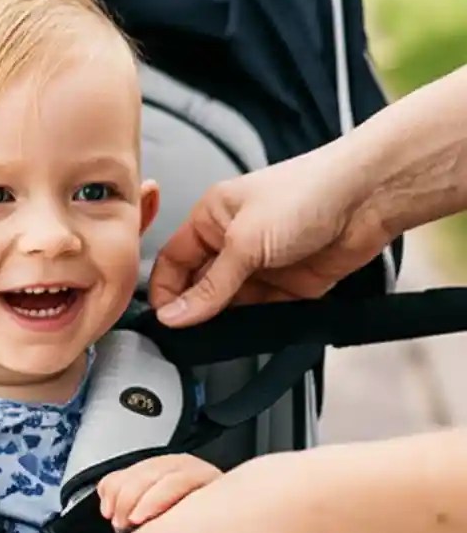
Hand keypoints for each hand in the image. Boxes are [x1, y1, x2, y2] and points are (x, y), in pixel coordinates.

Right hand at [147, 144, 394, 327]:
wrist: (369, 198)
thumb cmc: (305, 194)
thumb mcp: (244, 241)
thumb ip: (210, 285)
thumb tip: (173, 316)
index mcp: (211, 217)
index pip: (173, 261)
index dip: (166, 291)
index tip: (164, 321)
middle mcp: (231, 241)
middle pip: (199, 285)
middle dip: (192, 310)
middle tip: (186, 337)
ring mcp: (260, 265)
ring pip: (228, 303)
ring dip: (222, 321)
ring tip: (213, 338)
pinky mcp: (287, 286)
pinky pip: (259, 313)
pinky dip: (252, 325)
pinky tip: (244, 333)